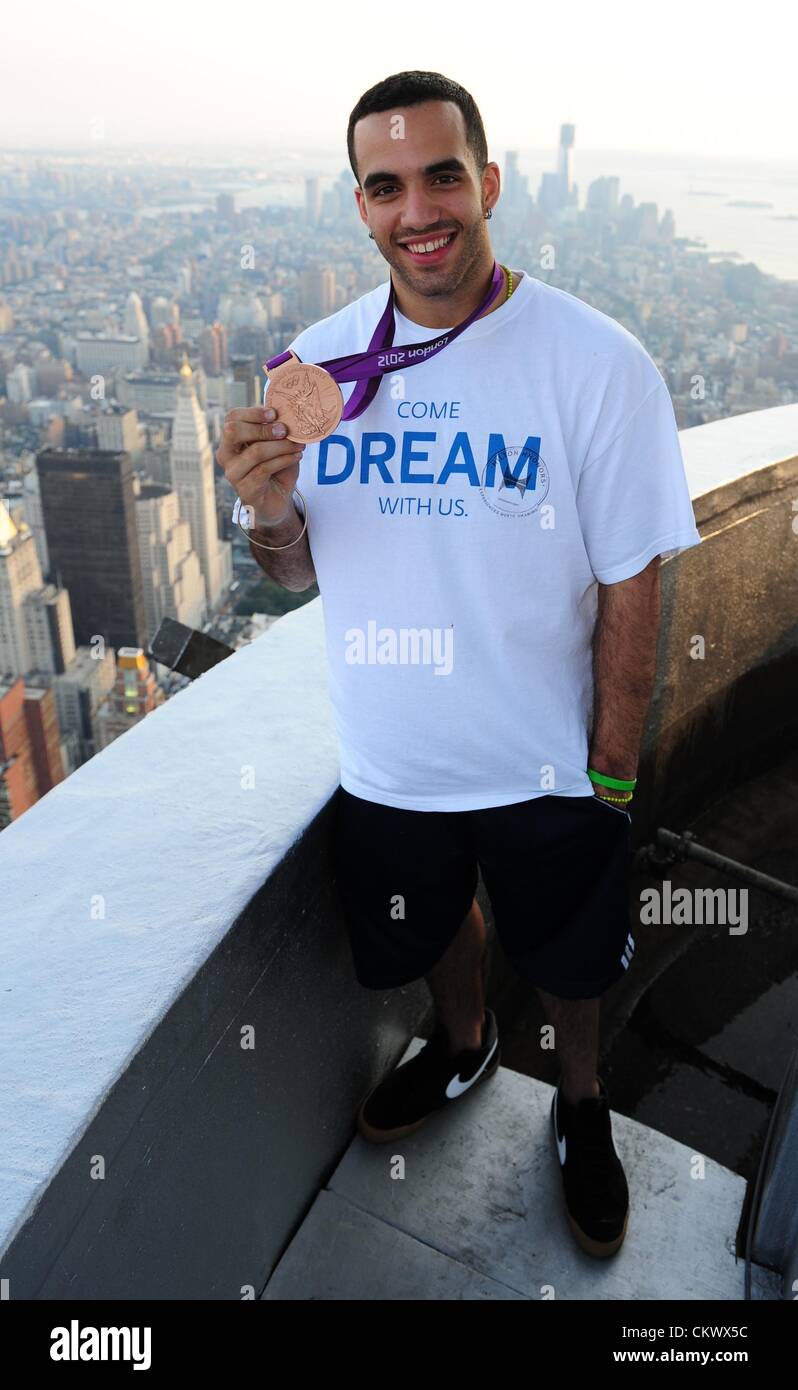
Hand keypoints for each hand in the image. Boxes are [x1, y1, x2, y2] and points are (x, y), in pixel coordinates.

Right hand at [216, 405, 304, 524]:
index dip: (253, 412)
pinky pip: (265, 469)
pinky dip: (284, 460)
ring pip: (255, 452)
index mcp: (231, 440)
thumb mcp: (276, 445)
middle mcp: (226, 455)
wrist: (277, 502)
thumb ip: (277, 430)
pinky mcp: (244, 489)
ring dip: (281, 446)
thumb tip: (289, 413)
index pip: (232, 418)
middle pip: (234, 431)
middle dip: (263, 428)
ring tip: (298, 445)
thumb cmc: (275, 470)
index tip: (274, 413)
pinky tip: (296, 456)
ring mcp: (233, 474)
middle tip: (285, 430)